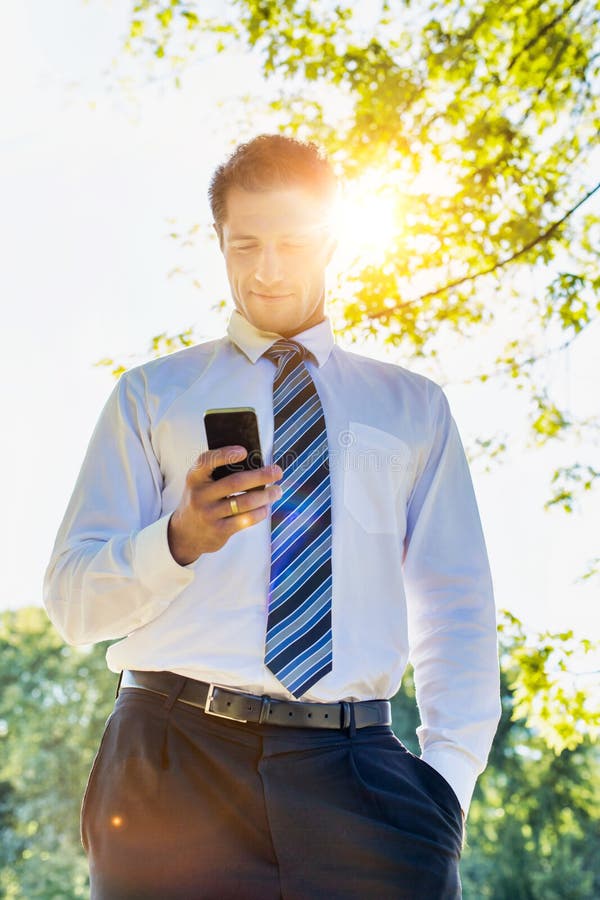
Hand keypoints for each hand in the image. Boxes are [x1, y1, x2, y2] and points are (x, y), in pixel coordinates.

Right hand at [167, 445, 282, 565]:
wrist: (186, 533)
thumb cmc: (202, 500)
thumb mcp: (201, 484)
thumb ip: (219, 473)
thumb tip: (256, 465)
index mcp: (194, 478)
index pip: (207, 461)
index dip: (225, 455)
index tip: (244, 451)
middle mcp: (200, 495)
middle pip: (235, 482)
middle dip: (260, 476)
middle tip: (277, 471)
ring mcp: (209, 514)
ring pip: (244, 502)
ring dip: (265, 496)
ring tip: (277, 491)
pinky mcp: (218, 531)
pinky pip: (245, 520)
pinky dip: (259, 513)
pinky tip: (266, 507)